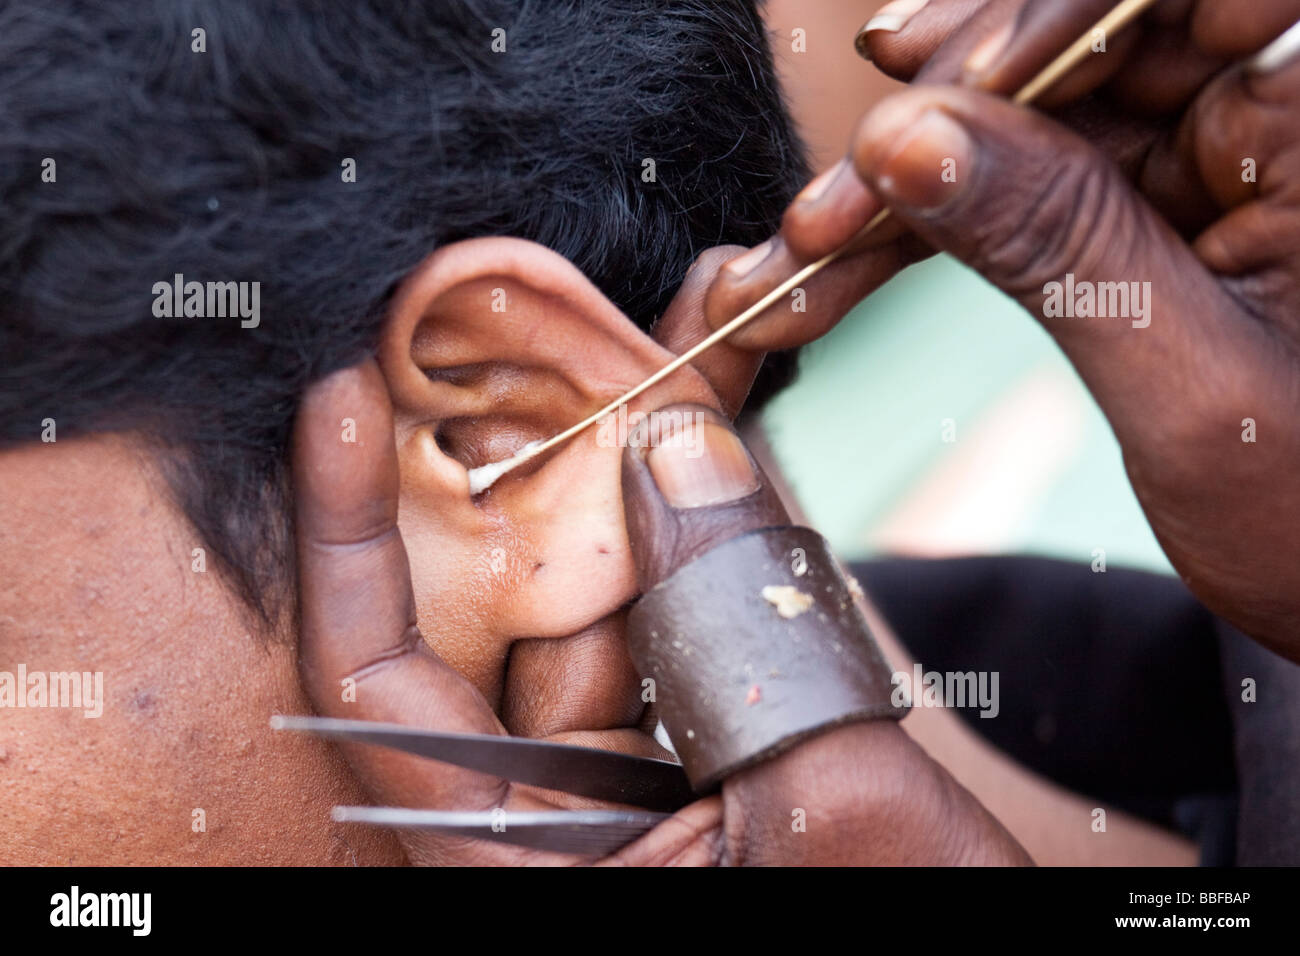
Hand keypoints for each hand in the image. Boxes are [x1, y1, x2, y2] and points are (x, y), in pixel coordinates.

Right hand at [705, 1, 1299, 660]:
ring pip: (1029, 112)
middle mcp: (1270, 111)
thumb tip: (905, 138)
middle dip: (942, 108)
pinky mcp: (1151, 202)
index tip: (934, 86)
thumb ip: (1056, 245)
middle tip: (838, 191)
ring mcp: (1207, 154)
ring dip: (908, 174)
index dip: (1052, 12)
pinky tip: (844, 254)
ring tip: (814, 240)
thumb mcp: (1188, 385)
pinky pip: (1019, 181)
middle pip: (1084, 39)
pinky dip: (926, 223)